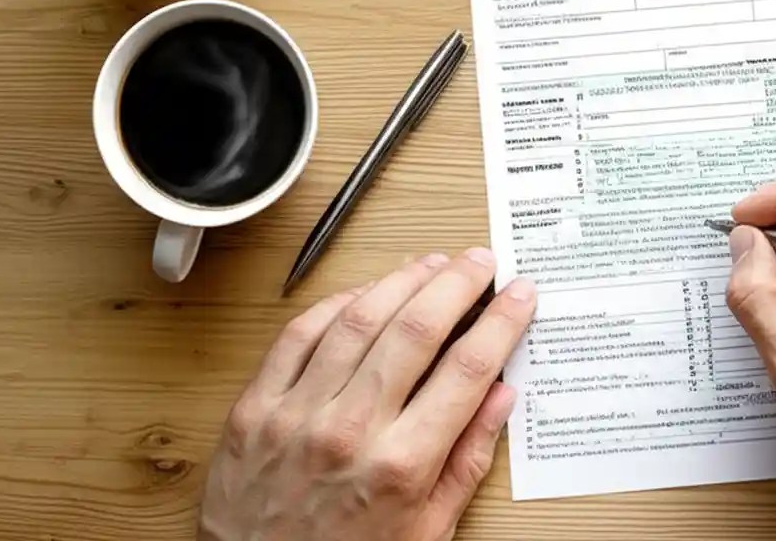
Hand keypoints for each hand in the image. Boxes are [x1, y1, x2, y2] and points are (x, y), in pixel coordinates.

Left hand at [198, 249, 535, 540]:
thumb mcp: (427, 531)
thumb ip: (468, 460)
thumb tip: (502, 396)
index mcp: (401, 465)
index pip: (467, 369)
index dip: (502, 322)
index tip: (520, 295)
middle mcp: (350, 431)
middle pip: (417, 329)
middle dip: (458, 284)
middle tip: (481, 261)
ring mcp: (296, 414)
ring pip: (359, 319)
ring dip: (402, 280)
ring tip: (432, 263)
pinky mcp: (255, 407)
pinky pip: (298, 335)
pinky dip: (336, 303)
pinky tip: (365, 291)